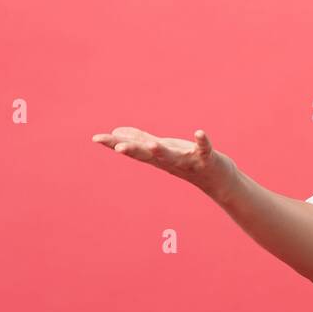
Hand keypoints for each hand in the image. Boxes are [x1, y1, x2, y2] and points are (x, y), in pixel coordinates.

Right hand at [91, 126, 231, 197]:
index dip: (115, 144)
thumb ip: (139, 140)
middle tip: (118, 147)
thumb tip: (116, 132)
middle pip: (148, 156)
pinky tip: (200, 132)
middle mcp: (168, 161)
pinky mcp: (207, 158)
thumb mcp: (161, 149)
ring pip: (172, 156)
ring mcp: (187, 160)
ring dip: (162, 151)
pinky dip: (202, 141)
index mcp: (156, 157)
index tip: (96, 138)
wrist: (216, 179)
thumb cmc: (185, 161)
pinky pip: (204, 149)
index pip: (132, 149)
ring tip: (153, 144)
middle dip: (133, 151)